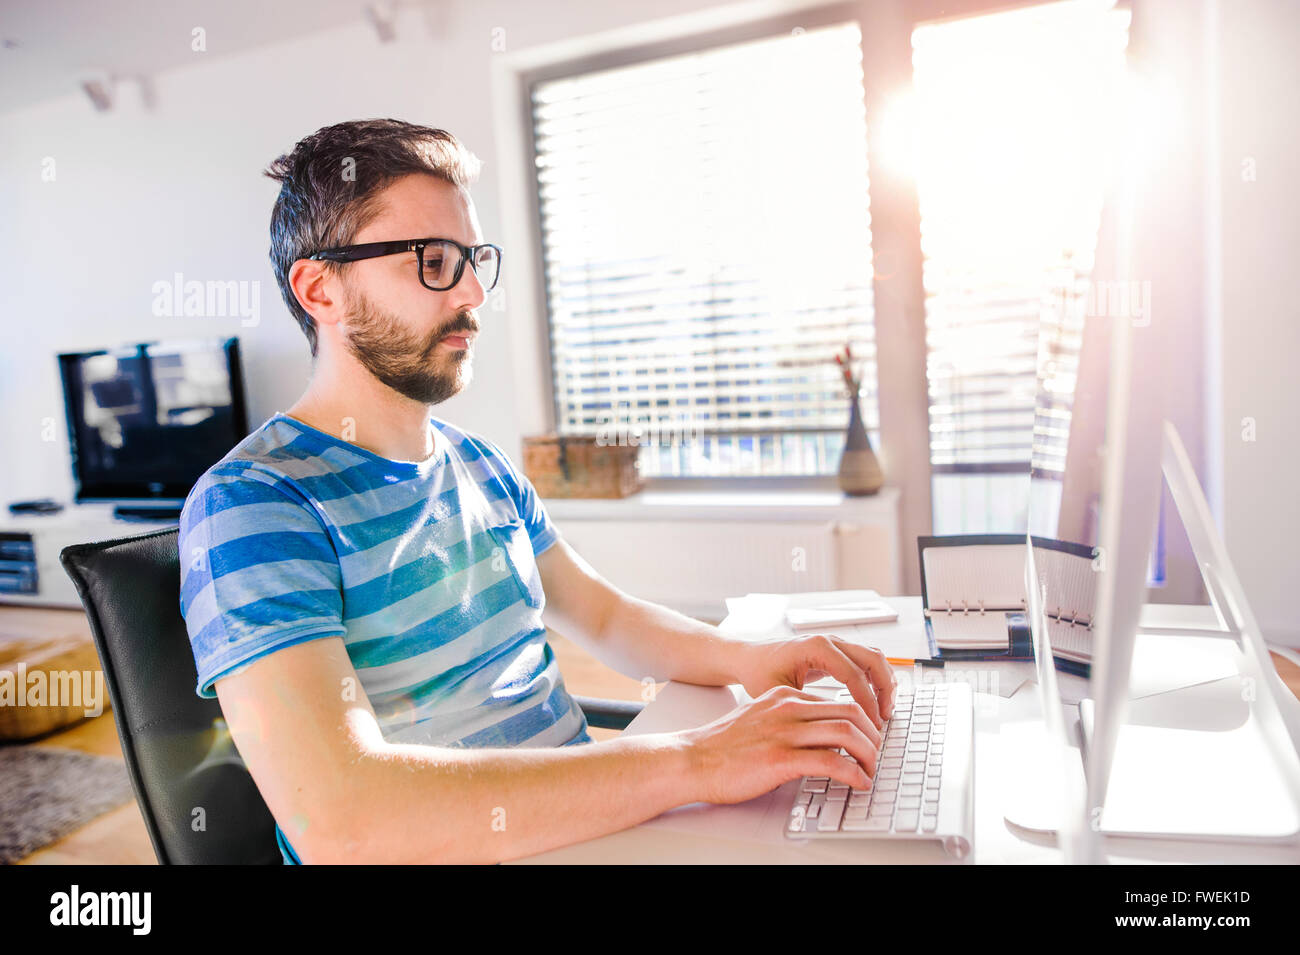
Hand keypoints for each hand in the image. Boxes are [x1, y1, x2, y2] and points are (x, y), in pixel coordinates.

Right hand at [679, 685, 880, 803]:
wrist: (691, 760)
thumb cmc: (722, 747)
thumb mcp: (758, 720)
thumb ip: (787, 721)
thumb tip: (818, 738)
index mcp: (783, 697)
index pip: (838, 701)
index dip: (862, 721)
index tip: (869, 739)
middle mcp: (787, 709)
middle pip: (851, 712)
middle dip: (873, 735)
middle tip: (877, 754)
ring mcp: (784, 732)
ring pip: (847, 733)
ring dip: (869, 755)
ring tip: (872, 770)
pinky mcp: (781, 758)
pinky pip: (832, 762)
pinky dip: (854, 774)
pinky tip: (859, 783)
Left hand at [730, 633, 896, 729]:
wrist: (748, 658)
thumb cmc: (759, 672)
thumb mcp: (778, 693)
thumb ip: (804, 708)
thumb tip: (829, 732)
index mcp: (816, 647)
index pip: (853, 674)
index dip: (866, 701)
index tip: (872, 724)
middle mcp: (829, 641)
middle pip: (873, 658)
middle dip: (884, 688)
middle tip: (885, 717)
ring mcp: (834, 644)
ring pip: (873, 658)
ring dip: (884, 683)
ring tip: (884, 711)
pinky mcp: (836, 652)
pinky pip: (865, 662)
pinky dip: (875, 679)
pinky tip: (874, 702)